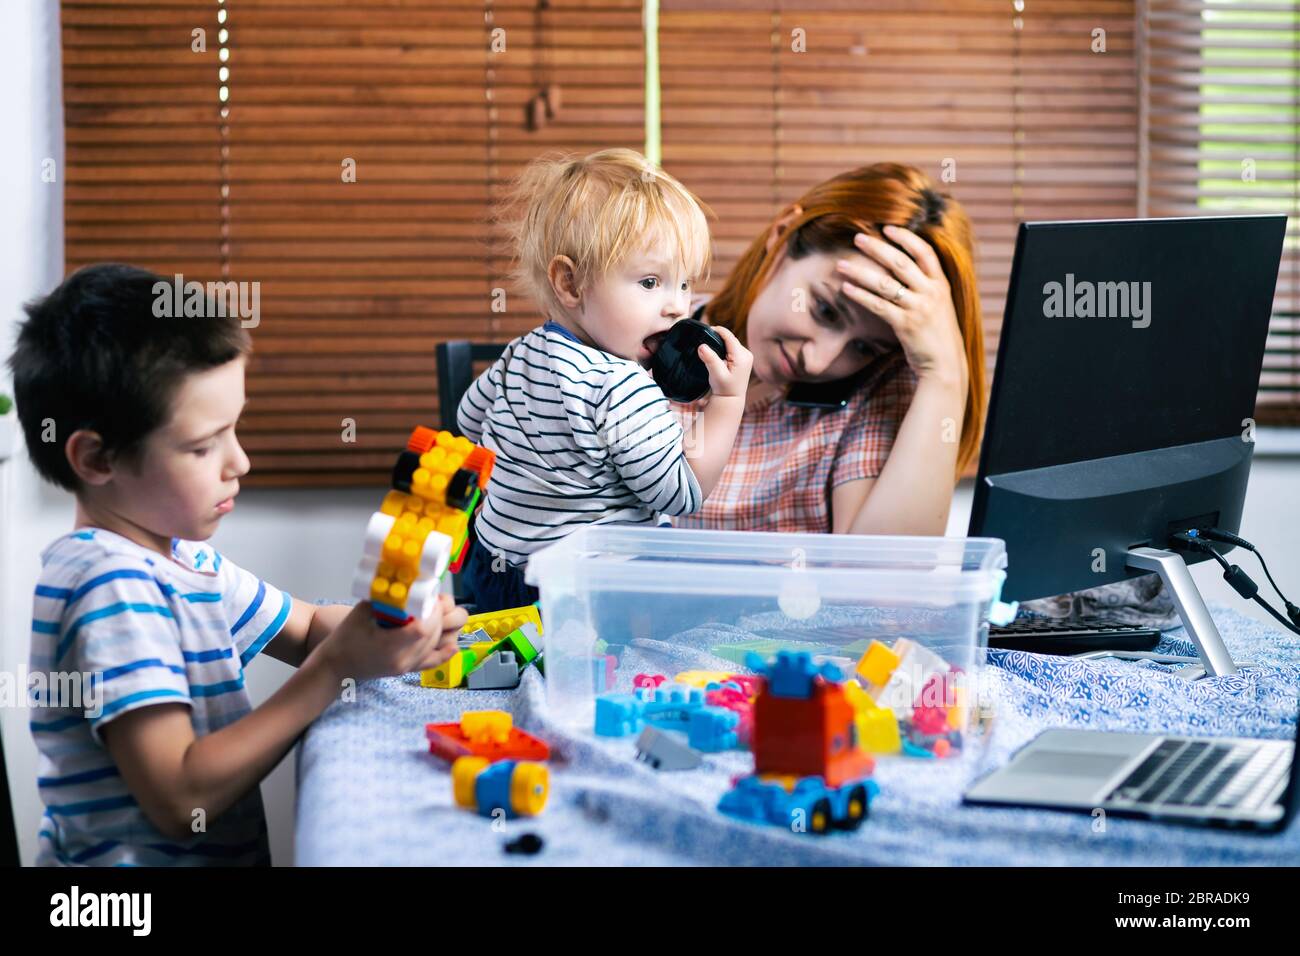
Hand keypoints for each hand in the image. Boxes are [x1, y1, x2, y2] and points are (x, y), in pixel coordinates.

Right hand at [317, 594, 466, 683]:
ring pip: (437, 647)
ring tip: (437, 612)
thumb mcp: (362, 612)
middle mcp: (404, 660)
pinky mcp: (407, 669)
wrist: (334, 667)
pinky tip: (454, 643)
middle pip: (434, 635)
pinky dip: (445, 652)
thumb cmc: (344, 640)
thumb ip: (385, 598)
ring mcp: (407, 667)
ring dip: (443, 628)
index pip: (424, 628)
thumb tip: (406, 583)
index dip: (432, 610)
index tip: (429, 596)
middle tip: (433, 599)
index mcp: (391, 647)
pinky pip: (432, 663)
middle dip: (439, 614)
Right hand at [697, 325, 752, 398]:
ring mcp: (747, 356)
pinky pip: (733, 347)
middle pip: (730, 338)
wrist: (731, 398)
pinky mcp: (744, 358)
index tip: (707, 328)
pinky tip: (717, 349)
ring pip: (731, 342)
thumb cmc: (724, 388)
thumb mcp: (716, 374)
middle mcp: (747, 354)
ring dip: (722, 341)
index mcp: (742, 357)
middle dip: (719, 336)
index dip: (718, 330)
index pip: (729, 337)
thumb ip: (710, 359)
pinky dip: (725, 347)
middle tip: (705, 336)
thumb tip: (702, 346)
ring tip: (710, 341)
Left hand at [836, 224, 968, 390]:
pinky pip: (878, 305)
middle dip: (877, 248)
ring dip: (860, 272)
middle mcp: (931, 292)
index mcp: (941, 284)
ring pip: (885, 283)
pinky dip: (860, 295)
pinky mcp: (905, 324)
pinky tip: (845, 289)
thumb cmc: (938, 335)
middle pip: (901, 262)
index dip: (906, 238)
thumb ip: (925, 288)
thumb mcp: (939, 305)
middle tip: (857, 238)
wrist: (945, 364)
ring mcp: (918, 308)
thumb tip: (904, 271)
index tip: (888, 228)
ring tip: (841, 265)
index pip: (925, 252)